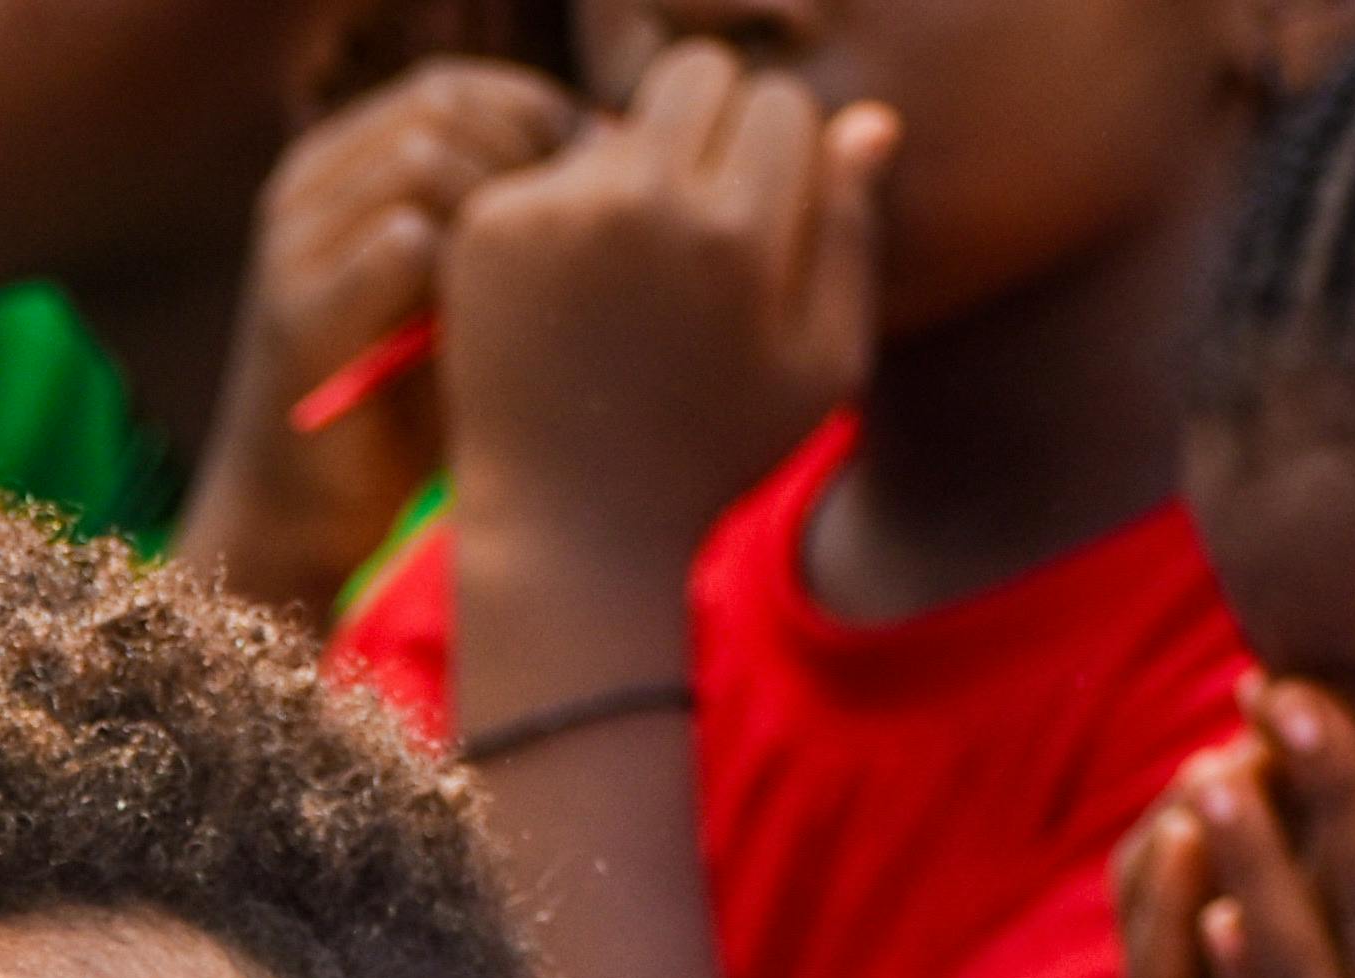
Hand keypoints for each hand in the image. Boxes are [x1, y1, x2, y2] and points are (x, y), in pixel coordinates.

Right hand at [178, 62, 576, 612]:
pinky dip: (463, 276)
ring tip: (533, 290)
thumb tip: (616, 145)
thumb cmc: (411, 404)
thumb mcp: (467, 285)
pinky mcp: (295, 317)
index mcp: (338, 165)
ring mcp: (290, 249)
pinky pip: (400, 243)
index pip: (450, 87)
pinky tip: (496, 331)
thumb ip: (510, 213)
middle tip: (574, 244)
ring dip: (494, 219)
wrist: (312, 519)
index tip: (595, 191)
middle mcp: (303, 190)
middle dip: (523, 164)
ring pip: (419, 164)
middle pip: (438, 111)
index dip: (534, 119)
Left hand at [433, 48, 893, 632]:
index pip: (780, 101)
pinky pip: (547, 172)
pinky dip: (562, 218)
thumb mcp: (820, 367)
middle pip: (695, 73)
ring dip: (635, 173)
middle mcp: (643, 201)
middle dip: (710, 125)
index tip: (761, 224)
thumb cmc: (712, 454)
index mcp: (738, 231)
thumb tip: (868, 119)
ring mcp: (553, 209)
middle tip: (700, 218)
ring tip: (632, 283)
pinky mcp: (486, 225)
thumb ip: (851, 235)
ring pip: (617, 123)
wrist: (568, 528)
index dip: (780, 157)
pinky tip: (571, 302)